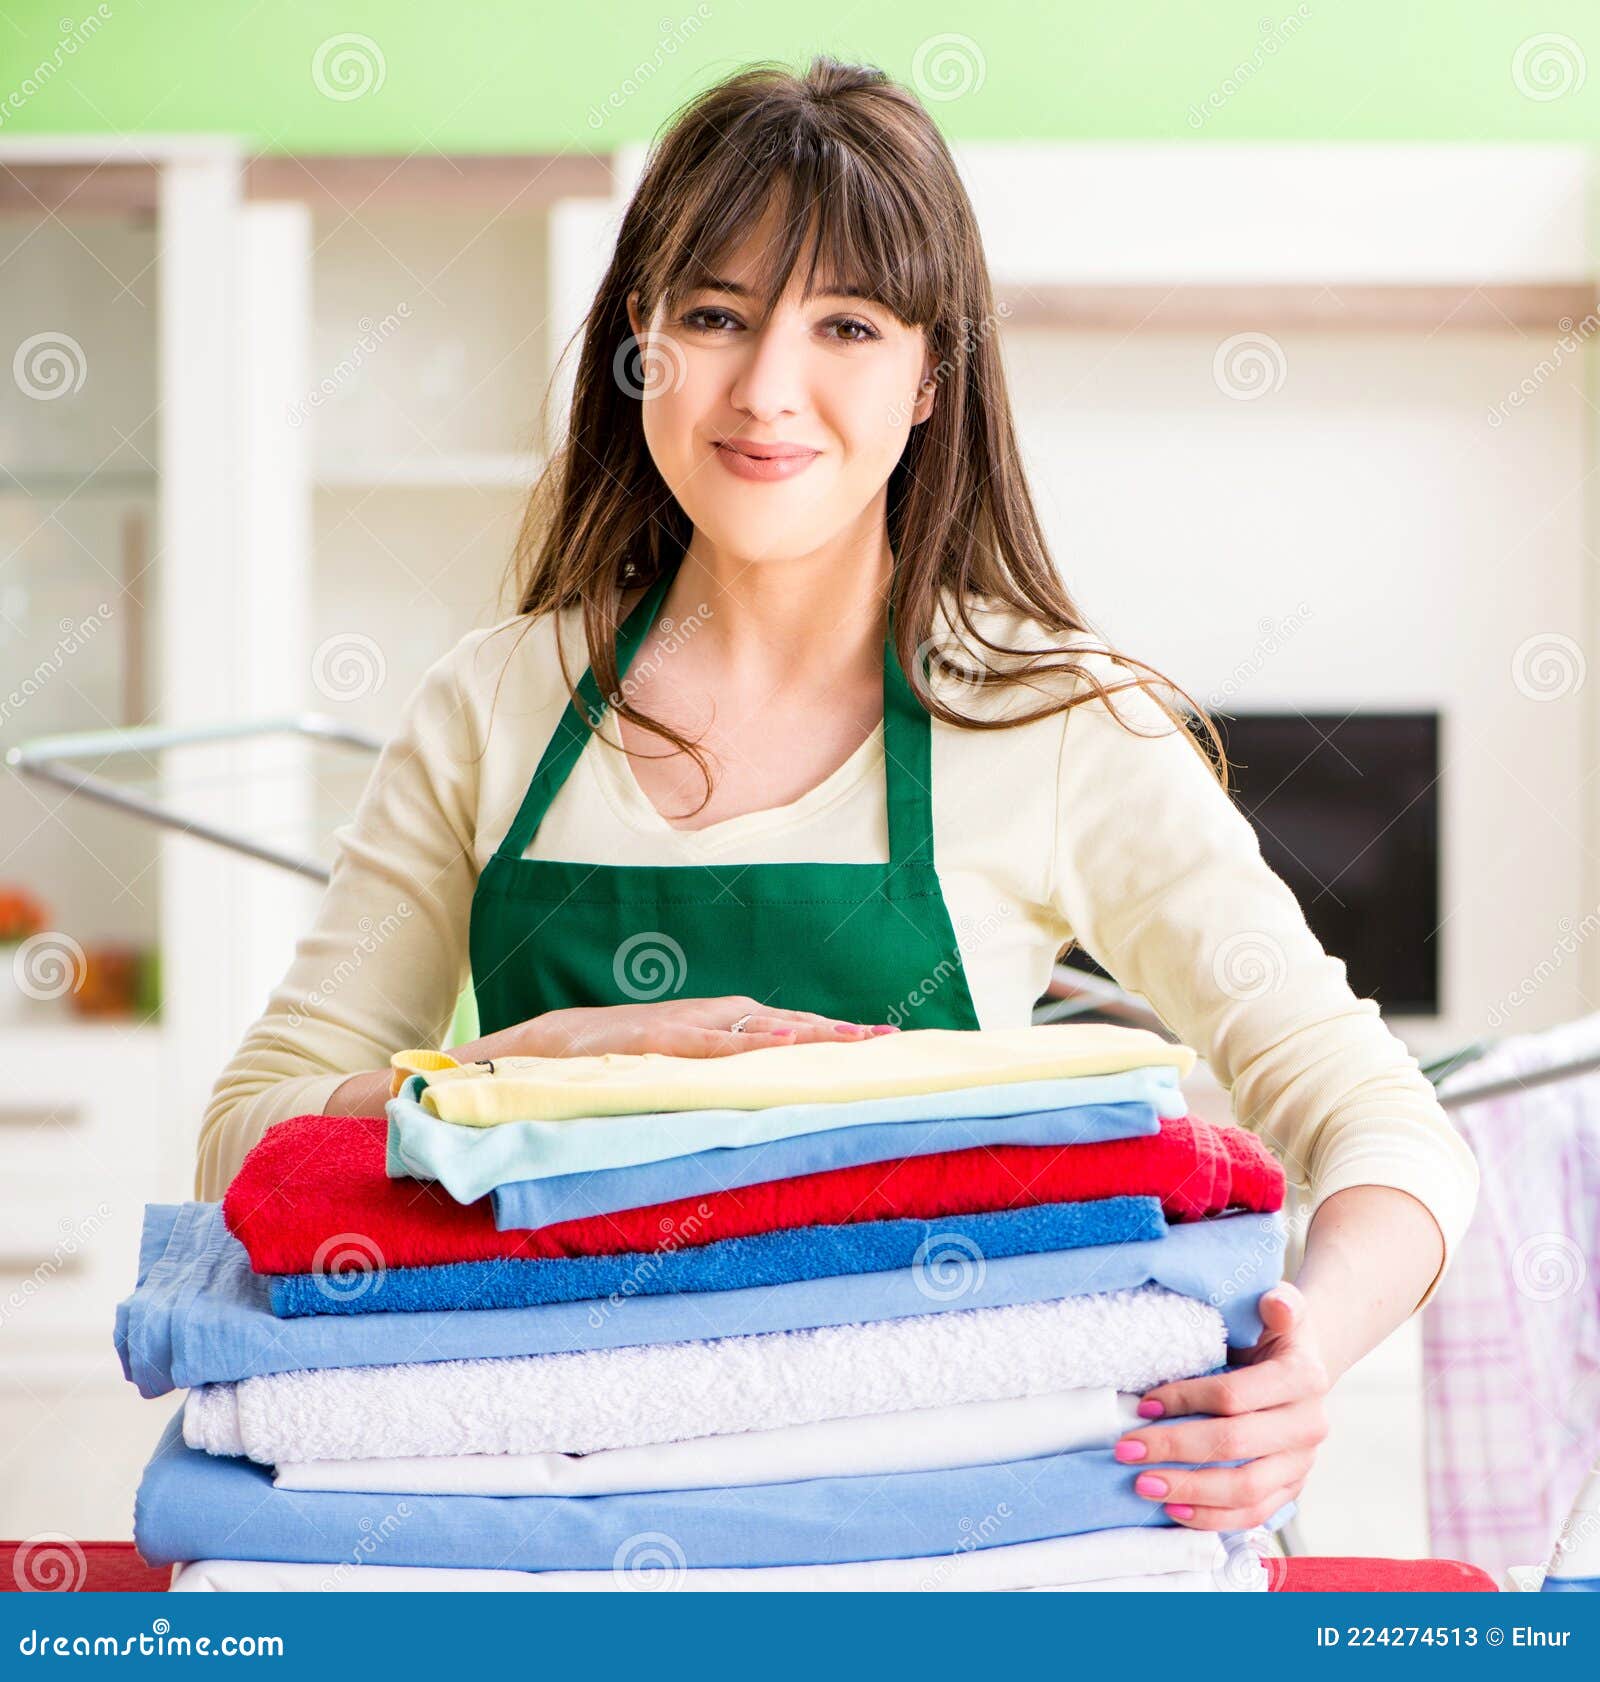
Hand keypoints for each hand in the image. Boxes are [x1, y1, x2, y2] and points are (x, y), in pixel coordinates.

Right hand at [511, 995, 899, 1059]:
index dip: (838, 1033)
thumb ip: (722, 1072)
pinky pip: (709, 1043)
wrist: (558, 1039)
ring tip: (851, 1038)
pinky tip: (775, 1045)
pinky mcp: (660, 1039)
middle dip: (839, 1031)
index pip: (793, 1027)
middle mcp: (717, 1016)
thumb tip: (766, 1091)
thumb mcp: (684, 1065)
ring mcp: (690, 1024)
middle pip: (790, 1022)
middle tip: (889, 1038)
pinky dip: (743, 1043)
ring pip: (760, 1028)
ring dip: (807, 1033)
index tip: (887, 1039)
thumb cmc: (628, 1053)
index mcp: (726, 1022)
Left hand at [1110, 1280, 1329, 1530]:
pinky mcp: (1292, 1487)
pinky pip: (1253, 1514)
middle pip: (1235, 1445)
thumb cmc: (1274, 1331)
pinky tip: (1174, 1510)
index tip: (1142, 1404)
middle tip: (1126, 1450)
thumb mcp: (1280, 1306)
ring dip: (1189, 1492)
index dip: (1185, 1400)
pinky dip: (1212, 1518)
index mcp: (1304, 1376)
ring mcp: (1302, 1462)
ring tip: (1143, 1485)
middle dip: (1174, 1449)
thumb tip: (1275, 1304)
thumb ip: (1278, 1302)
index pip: (1234, 1395)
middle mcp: (1309, 1424)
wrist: (1304, 1362)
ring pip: (1245, 1489)